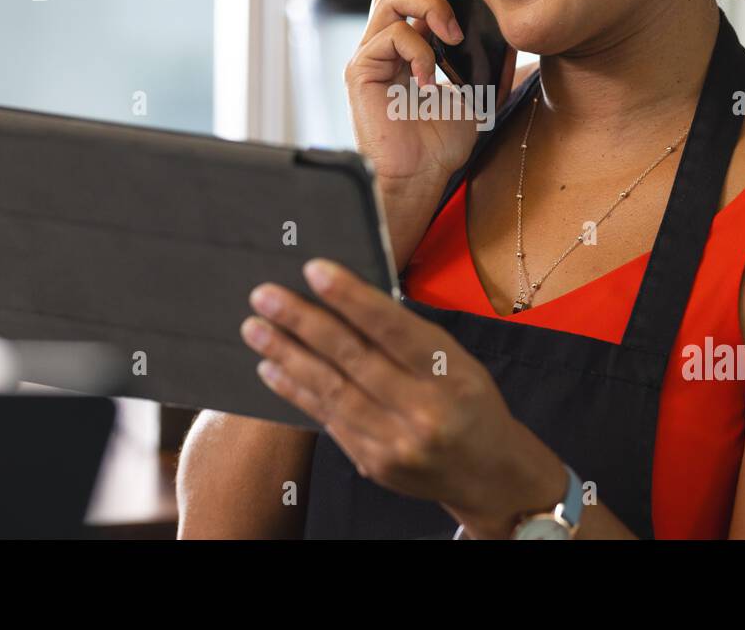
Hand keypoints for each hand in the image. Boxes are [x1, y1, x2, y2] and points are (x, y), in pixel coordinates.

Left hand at [240, 258, 564, 536]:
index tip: (313, 270)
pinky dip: (296, 392)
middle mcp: (424, 411)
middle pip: (353, 359)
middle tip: (265, 296)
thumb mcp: (457, 361)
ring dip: (287, 356)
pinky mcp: (374, 465)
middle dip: (304, 323)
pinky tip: (271, 369)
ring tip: (255, 329)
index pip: (394, 329)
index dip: (351, 298)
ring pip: (332, 391)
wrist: (489, 474)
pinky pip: (328, 420)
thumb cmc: (470, 403)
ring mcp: (397, 443)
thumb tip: (347, 300)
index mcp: (450, 374)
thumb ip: (409, 337)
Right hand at [344, 0, 516, 272]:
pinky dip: (418, 49)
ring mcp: (370, 54)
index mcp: (407, 41)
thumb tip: (517, 33)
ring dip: (430, 7)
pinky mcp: (361, 70)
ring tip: (453, 37)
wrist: (419, 179)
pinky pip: (390, 36)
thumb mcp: (477, 92)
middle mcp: (384, 42)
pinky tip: (432, 79)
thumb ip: (489, 60)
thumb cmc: (441, 143)